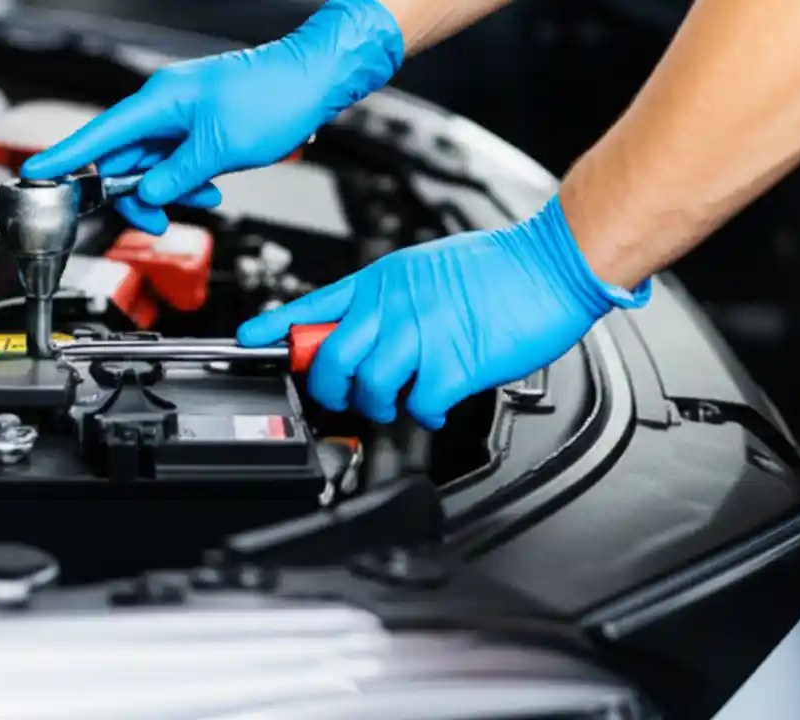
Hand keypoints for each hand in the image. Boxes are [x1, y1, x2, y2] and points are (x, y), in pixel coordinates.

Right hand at [20, 0, 403, 234]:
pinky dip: (188, 178)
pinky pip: (176, 158)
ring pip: (152, 164)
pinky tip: (212, 184)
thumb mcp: (220, 150)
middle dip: (139, 192)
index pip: (98, 135)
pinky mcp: (199, 125)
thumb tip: (151, 194)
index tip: (36, 172)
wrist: (314, 81)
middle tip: (160, 217)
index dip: (64, 157)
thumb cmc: (274, 98)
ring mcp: (181, 116)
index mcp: (158, 102)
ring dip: (170, 188)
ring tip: (204, 192)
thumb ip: (177, 176)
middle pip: (123, 159)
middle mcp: (163, 106)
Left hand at [237, 197, 650, 427]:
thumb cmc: (501, 267)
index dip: (276, 326)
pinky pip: (419, 404)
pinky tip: (436, 401)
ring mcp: (422, 334)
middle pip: (330, 357)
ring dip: (379, 404)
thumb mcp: (427, 267)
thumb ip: (392, 298)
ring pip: (369, 385)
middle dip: (329, 386)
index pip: (313, 303)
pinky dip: (425, 412)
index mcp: (384, 279)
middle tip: (345, 394)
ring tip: (398, 400)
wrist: (552, 263)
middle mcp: (394, 305)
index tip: (247, 339)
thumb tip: (368, 327)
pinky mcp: (453, 364)